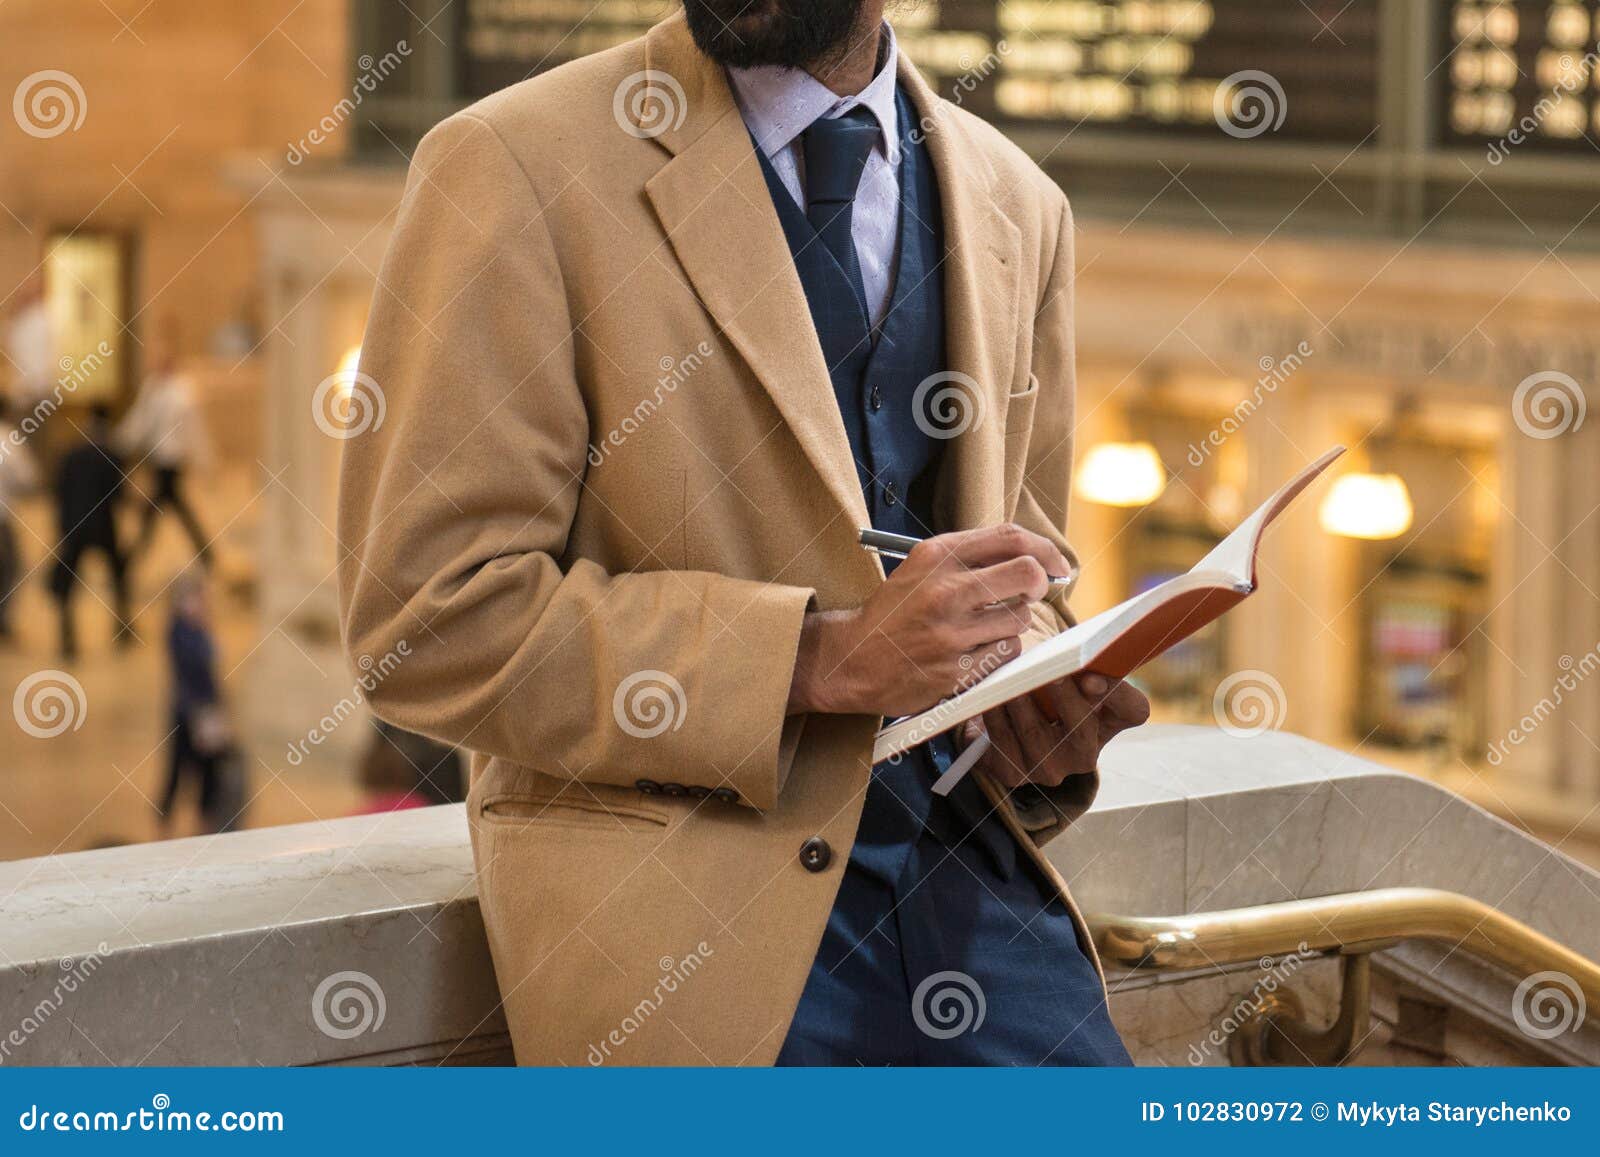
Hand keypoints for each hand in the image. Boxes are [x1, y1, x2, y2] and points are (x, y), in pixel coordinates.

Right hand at [787, 524, 1069, 717]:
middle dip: (1042, 584)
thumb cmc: (893, 613)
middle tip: (1035, 592)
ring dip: (1012, 623)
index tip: (1057, 563)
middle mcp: (944, 590)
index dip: (1046, 548)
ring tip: (985, 627)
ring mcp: (950, 632)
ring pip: (1019, 620)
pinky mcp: (955, 670)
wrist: (852, 659)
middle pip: (1027, 574)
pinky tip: (972, 651)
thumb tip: (1032, 555)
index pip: (1011, 537)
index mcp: (937, 556)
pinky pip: (1003, 655)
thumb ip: (970, 556)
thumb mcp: (921, 568)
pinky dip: (996, 653)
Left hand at [962, 672, 1148, 788]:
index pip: (1131, 710)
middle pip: (1081, 731)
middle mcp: (1085, 756)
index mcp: (1113, 722)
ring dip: (1023, 705)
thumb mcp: (1078, 674)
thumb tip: (1083, 666)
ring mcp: (1049, 770)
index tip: (1094, 676)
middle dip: (1064, 700)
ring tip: (1011, 680)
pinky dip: (995, 717)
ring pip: (1036, 735)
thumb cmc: (1053, 687)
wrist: (1014, 720)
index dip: (1117, 694)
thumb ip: (1090, 662)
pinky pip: (1002, 745)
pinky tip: (989, 696)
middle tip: (1051, 675)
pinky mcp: (1013, 774)